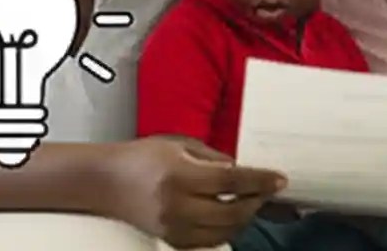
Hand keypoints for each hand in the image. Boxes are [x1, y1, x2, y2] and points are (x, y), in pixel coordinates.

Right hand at [100, 135, 287, 248]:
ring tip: (253, 202)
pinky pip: (209, 242)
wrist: (106, 182)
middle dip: (257, 202)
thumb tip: (243, 170)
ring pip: (224, 232)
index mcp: (179, 175)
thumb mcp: (181, 145)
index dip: (259, 181)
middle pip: (231, 213)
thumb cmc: (144, 157)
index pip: (230, 183)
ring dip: (245, 218)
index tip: (280, 179)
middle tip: (269, 190)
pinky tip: (232, 216)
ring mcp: (173, 228)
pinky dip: (226, 230)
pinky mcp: (170, 240)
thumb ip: (214, 158)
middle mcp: (176, 205)